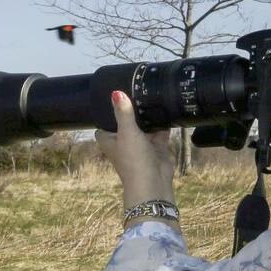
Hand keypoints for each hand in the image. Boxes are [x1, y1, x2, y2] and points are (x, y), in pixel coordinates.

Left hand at [94, 91, 175, 206]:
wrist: (153, 182)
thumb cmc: (133, 159)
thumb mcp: (127, 132)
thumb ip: (123, 112)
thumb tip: (116, 93)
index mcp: (109, 140)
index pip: (104, 122)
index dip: (108, 111)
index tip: (114, 96)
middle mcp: (124, 141)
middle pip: (126, 121)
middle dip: (132, 110)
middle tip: (137, 88)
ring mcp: (140, 144)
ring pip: (144, 125)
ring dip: (148, 116)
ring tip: (153, 94)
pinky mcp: (156, 147)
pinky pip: (159, 131)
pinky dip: (163, 124)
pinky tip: (167, 109)